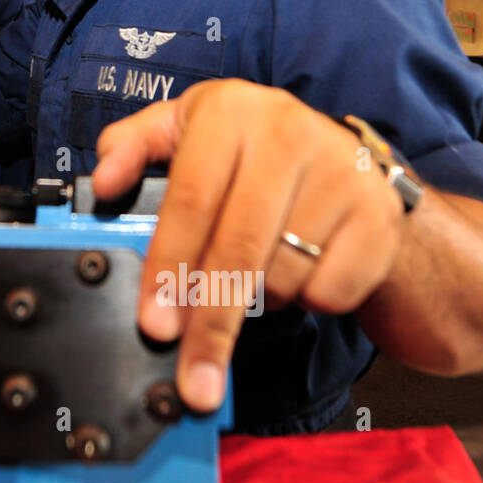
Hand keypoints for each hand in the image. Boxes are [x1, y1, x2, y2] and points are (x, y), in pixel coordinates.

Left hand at [90, 79, 405, 412]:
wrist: (350, 162)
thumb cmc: (250, 152)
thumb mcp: (184, 128)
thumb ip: (131, 147)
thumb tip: (103, 181)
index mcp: (230, 111)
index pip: (190, 201)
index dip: (167, 267)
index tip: (153, 320)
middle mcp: (288, 134)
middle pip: (237, 250)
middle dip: (209, 321)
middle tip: (191, 371)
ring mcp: (341, 173)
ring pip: (282, 276)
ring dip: (257, 298)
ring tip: (253, 270)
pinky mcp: (379, 215)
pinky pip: (330, 290)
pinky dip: (306, 298)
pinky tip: (298, 268)